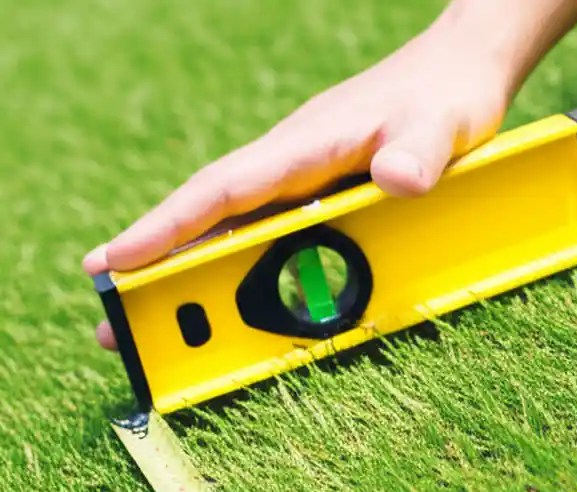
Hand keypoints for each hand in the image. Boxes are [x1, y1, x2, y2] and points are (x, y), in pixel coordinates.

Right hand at [84, 0, 576, 350]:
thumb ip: (420, 152)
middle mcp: (291, 165)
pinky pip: (269, 237)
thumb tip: (399, 180)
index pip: (224, 189)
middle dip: (159, 272)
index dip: (170, 226)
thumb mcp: (441, 123)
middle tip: (113, 328)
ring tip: (152, 332)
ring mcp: (302, 182)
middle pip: (212, 222)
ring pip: (234, 233)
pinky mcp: (320, 196)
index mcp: (306, 145)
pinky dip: (237, 269)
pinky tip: (220, 299)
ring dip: (192, 278)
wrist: (460, 71)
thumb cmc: (445, 93)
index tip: (115, 261)